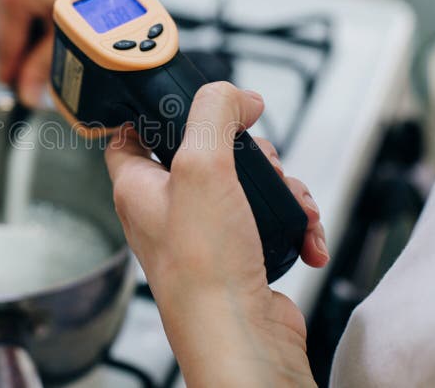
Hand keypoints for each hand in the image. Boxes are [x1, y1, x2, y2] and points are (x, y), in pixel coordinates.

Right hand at [0, 0, 151, 104]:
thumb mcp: (72, 29)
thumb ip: (45, 65)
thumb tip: (28, 93)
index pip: (4, 44)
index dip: (11, 69)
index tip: (15, 84)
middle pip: (1, 22)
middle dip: (20, 40)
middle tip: (39, 56)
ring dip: (21, 14)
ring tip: (49, 19)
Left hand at [105, 82, 326, 386]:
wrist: (241, 336)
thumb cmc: (205, 268)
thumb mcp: (202, 166)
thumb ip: (214, 114)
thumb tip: (237, 97)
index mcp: (139, 187)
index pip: (130, 134)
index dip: (156, 112)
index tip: (190, 102)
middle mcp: (166, 210)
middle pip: (204, 153)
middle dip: (245, 152)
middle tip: (259, 161)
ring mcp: (203, 234)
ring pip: (244, 184)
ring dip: (279, 187)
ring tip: (291, 203)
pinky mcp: (237, 254)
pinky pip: (267, 219)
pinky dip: (291, 220)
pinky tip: (304, 234)